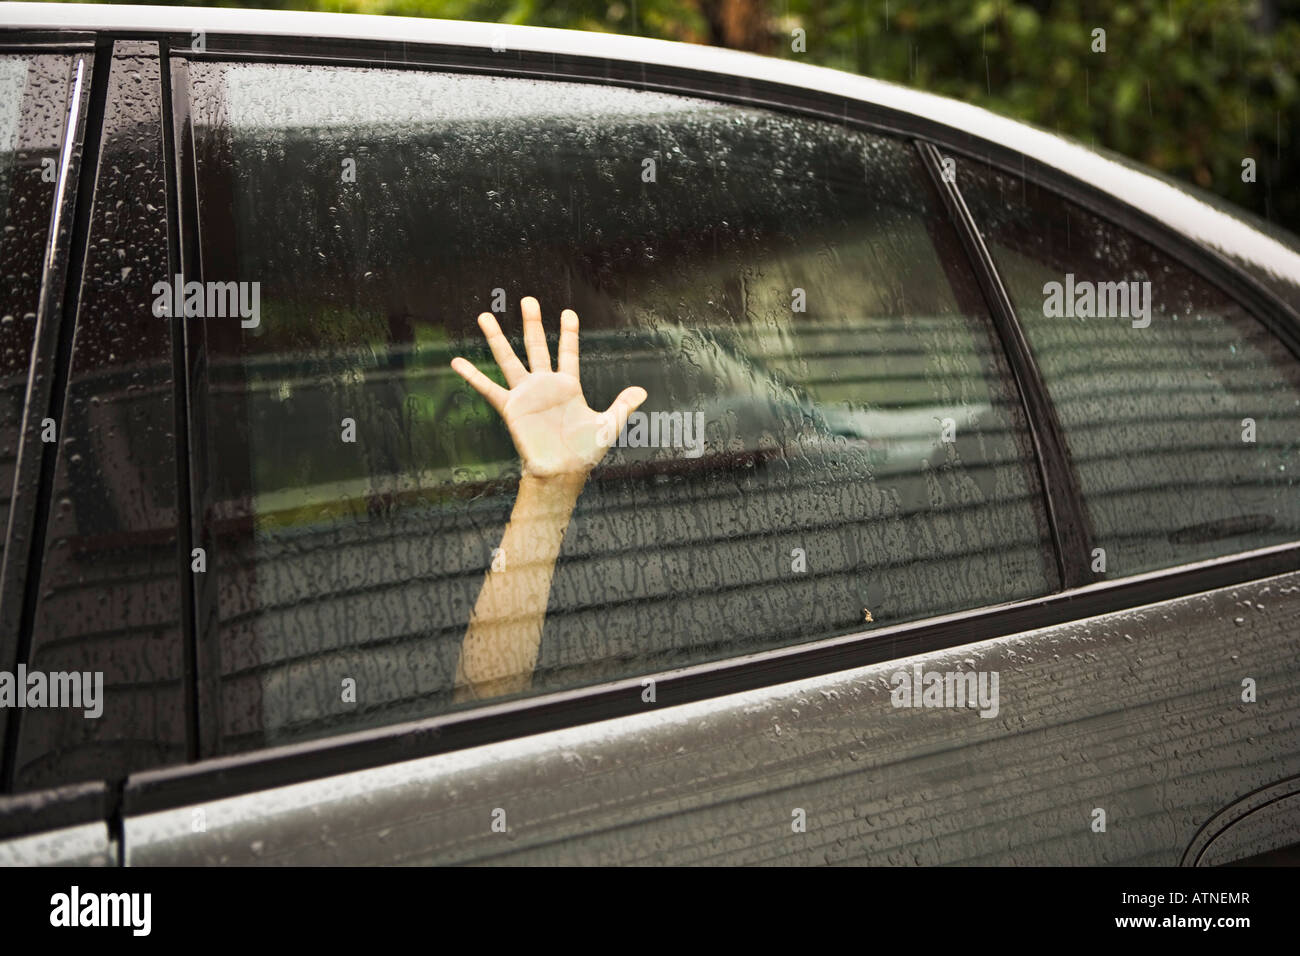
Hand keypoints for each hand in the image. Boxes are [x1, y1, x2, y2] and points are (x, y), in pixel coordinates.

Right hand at [451, 296, 646, 477]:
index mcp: (568, 387)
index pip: (568, 353)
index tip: (569, 312)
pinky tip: (456, 362)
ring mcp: (526, 395)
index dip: (569, 334)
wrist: (562, 472)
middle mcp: (545, 386)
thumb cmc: (584, 453)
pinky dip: (472, 376)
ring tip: (484, 315)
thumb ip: (623, 405)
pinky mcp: (511, 408)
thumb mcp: (609, 425)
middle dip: (532, 324)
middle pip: (537, 347)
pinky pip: (488, 389)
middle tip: (527, 300)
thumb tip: (642, 391)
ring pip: (509, 360)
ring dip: (496, 338)